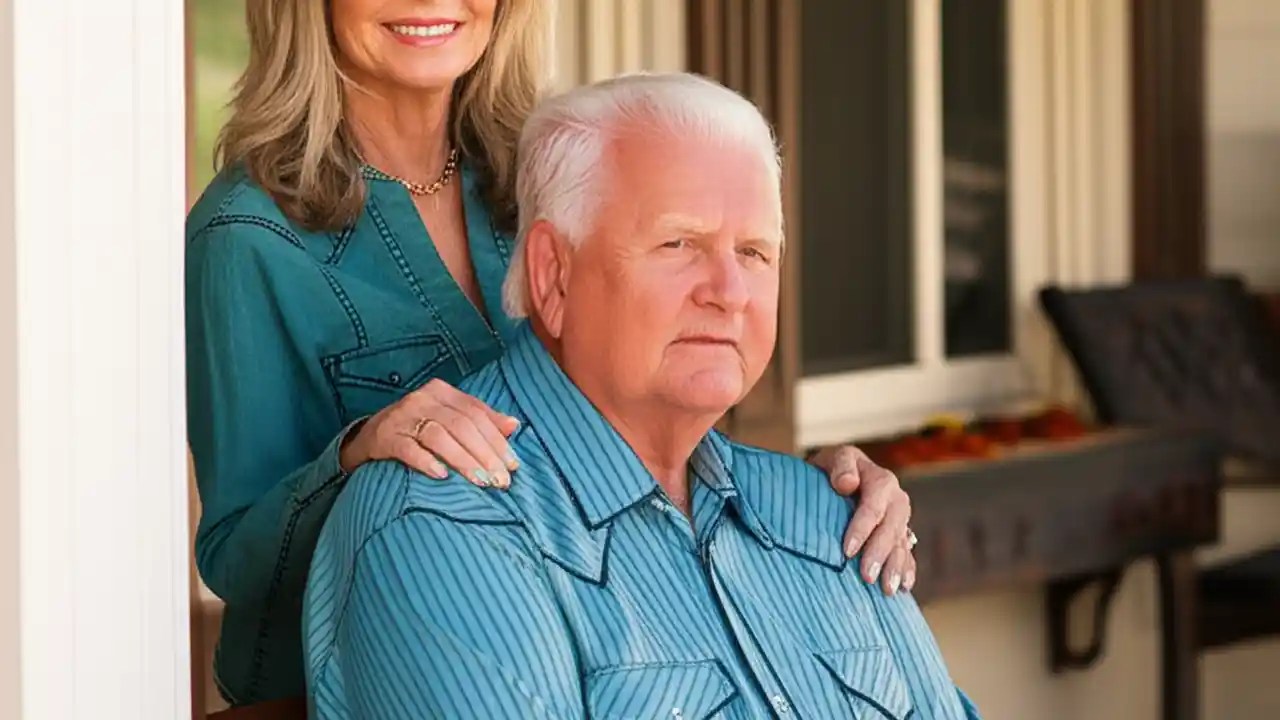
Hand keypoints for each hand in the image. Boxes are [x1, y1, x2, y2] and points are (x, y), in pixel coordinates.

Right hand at [339, 379, 520, 488]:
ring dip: (464, 461)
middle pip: (462, 425)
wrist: (368, 436)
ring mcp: (402, 417)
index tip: (513, 465)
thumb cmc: (417, 428)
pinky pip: (408, 448)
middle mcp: (423, 399)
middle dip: (485, 454)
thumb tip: (514, 425)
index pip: (477, 413)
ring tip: (481, 482)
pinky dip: (426, 461)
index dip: (497, 439)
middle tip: (500, 480)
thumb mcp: (447, 418)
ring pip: (440, 436)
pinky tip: (442, 476)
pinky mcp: (385, 436)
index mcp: (442, 391)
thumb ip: (479, 421)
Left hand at [810, 444, 916, 594]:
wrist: (838, 478)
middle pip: (891, 529)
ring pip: (902, 544)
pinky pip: (907, 553)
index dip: (861, 529)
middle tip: (867, 578)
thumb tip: (847, 483)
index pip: (873, 507)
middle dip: (880, 554)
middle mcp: (896, 500)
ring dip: (896, 568)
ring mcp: (900, 519)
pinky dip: (907, 570)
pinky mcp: (901, 534)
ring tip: (887, 590)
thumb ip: (840, 466)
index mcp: (881, 480)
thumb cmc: (830, 469)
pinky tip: (904, 587)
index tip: (846, 551)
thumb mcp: (832, 458)